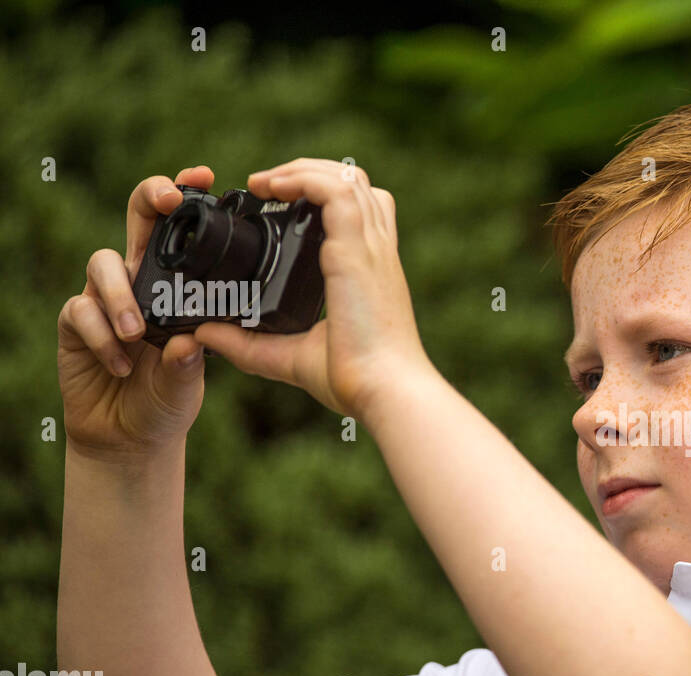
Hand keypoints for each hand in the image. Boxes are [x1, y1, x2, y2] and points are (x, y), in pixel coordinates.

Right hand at [57, 166, 213, 458]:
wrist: (132, 437)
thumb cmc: (169, 398)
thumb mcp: (192, 381)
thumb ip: (192, 361)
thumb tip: (190, 340)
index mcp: (176, 287)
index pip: (179, 234)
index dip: (186, 199)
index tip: (202, 177)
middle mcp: (139, 282)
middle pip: (136, 221)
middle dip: (150, 200)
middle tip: (167, 200)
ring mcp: (104, 298)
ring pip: (103, 264)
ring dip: (122, 297)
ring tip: (140, 336)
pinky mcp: (75, 322)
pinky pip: (81, 311)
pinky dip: (103, 338)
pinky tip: (122, 365)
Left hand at [191, 158, 430, 419]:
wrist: (383, 390)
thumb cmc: (354, 379)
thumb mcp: (292, 356)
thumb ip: (248, 344)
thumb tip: (205, 333)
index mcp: (369, 271)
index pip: (360, 211)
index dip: (323, 196)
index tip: (279, 204)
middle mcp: (374, 251)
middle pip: (353, 182)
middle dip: (309, 172)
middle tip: (265, 187)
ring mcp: (369, 247)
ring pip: (344, 177)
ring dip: (301, 169)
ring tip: (263, 182)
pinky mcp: (356, 250)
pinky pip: (333, 191)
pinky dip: (302, 179)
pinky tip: (272, 187)